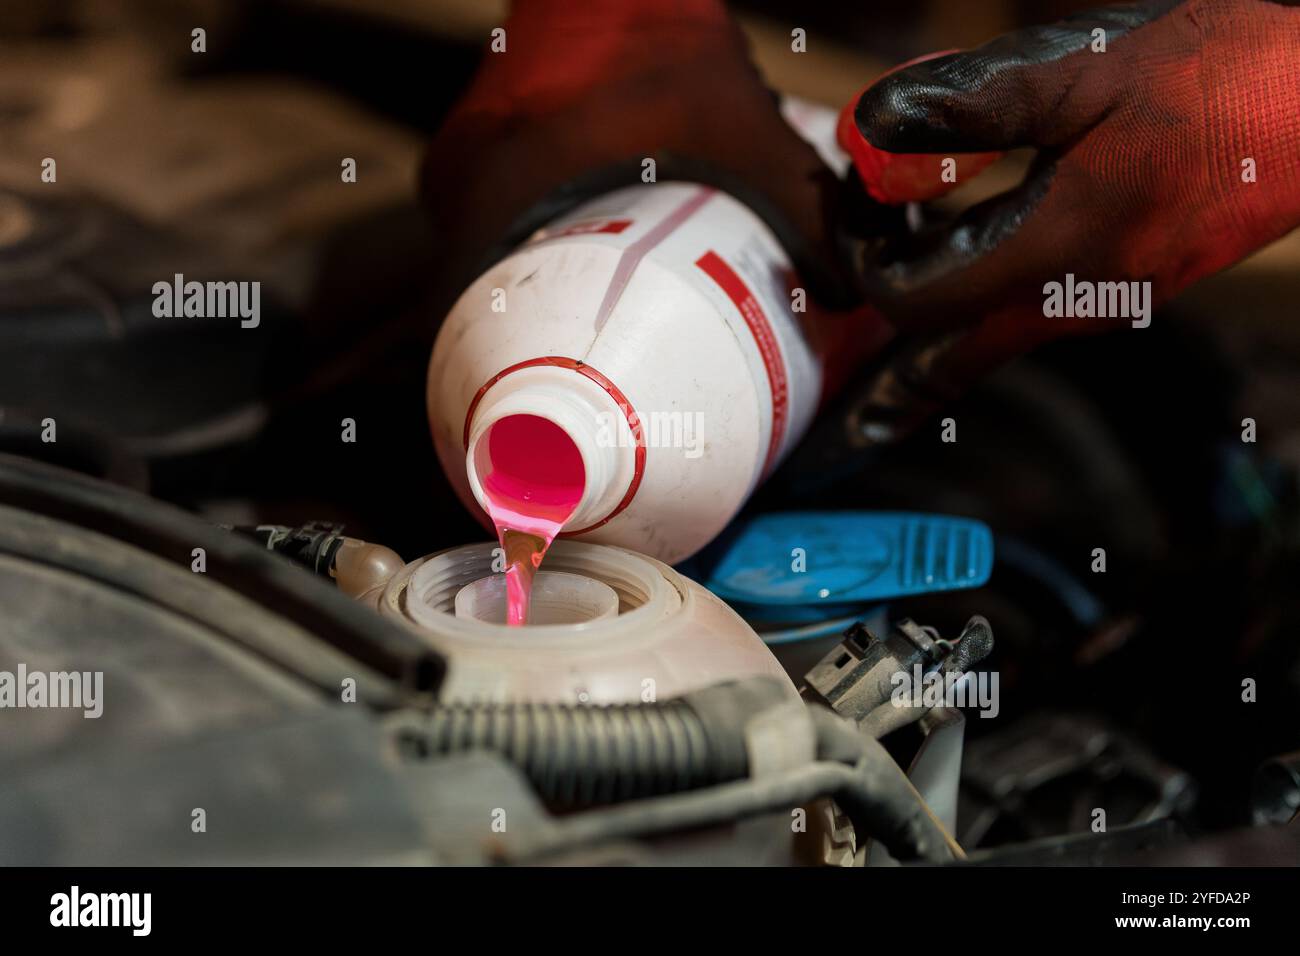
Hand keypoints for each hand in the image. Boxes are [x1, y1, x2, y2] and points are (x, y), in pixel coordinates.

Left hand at [843, 0, 1299, 438]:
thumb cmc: (1219, 75)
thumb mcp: (1080, 72)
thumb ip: (967, 103)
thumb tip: (871, 126)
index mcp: (1059, 252)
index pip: (916, 304)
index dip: (867, 262)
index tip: (855, 210)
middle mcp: (1076, 303)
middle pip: (944, 363)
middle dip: (885, 337)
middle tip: (847, 280)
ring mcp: (1104, 306)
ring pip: (985, 345)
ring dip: (926, 324)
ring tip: (883, 266)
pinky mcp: (1125, 290)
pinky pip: (1025, 319)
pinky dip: (973, 305)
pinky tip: (953, 261)